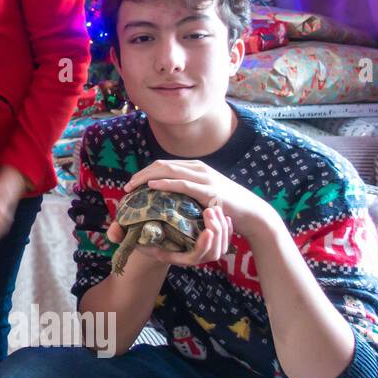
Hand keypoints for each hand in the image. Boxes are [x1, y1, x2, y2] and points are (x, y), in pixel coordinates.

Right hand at [108, 204, 234, 267]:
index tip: (207, 231)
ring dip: (221, 226)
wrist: (158, 239)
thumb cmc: (144, 235)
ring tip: (215, 207)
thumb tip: (112, 234)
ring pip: (222, 242)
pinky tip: (220, 209)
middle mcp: (194, 256)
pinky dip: (225, 223)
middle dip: (217, 232)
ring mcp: (205, 249)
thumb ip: (121, 234)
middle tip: (212, 211)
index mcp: (178, 257)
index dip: (203, 245)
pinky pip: (224, 235)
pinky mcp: (211, 239)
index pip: (197, 256)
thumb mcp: (132, 234)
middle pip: (215, 250)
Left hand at [124, 159, 275, 236]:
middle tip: (126, 187)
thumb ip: (186, 191)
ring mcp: (204, 178)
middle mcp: (198, 168)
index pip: (162, 164)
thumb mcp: (203, 193)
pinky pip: (183, 184)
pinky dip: (165, 183)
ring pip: (169, 171)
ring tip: (132, 187)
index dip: (144, 172)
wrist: (251, 213)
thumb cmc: (225, 206)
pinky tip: (152, 186)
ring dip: (147, 178)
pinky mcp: (210, 191)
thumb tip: (165, 197)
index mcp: (195, 167)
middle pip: (161, 165)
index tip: (130, 184)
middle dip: (141, 174)